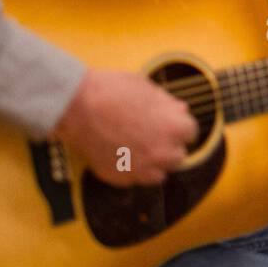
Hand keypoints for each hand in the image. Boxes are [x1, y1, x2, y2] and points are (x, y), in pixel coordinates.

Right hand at [53, 69, 198, 186]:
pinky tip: (120, 153)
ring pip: (159, 174)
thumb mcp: (148, 88)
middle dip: (169, 146)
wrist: (76, 106)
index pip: (191, 133)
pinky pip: (134, 179)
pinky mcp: (120, 178)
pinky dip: (131, 170)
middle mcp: (162, 153)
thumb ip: (168, 104)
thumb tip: (179, 110)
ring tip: (137, 147)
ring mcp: (141, 168)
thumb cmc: (111, 91)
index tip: (171, 124)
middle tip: (152, 135)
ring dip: (153, 162)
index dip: (179, 126)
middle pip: (178, 156)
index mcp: (175, 128)